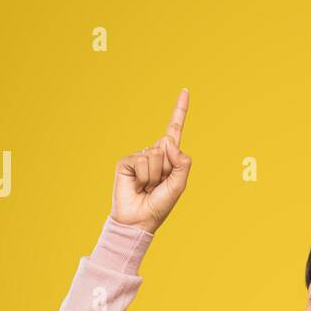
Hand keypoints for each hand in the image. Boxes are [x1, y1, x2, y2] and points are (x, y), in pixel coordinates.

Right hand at [110, 88, 191, 234]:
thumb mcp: (179, 185)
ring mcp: (139, 156)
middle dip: (167, 168)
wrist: (138, 220)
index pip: (175, 129)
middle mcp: (154, 152)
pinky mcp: (126, 161)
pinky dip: (143, 177)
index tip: (185, 90)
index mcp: (169, 157)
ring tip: (147, 187)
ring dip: (155, 176)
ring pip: (156, 155)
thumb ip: (182, 163)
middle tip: (158, 185)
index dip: (180, 110)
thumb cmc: (159, 205)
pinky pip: (142, 161)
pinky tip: (137, 185)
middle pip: (168, 145)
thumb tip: (168, 142)